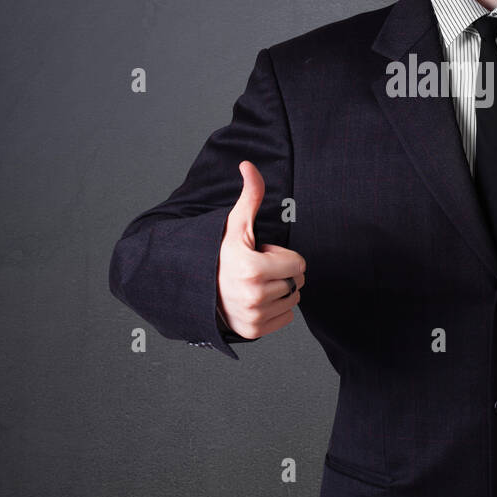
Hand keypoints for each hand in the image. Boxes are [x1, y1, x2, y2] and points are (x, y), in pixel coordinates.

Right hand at [216, 161, 305, 338]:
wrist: (197, 288)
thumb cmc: (219, 254)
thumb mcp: (236, 225)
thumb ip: (250, 196)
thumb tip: (248, 165)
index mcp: (253, 269)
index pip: (299, 264)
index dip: (281, 257)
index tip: (260, 256)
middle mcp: (254, 296)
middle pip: (297, 282)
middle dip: (281, 273)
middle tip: (257, 270)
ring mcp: (253, 316)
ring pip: (292, 300)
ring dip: (279, 291)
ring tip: (254, 284)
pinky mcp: (253, 331)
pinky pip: (286, 318)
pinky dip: (276, 309)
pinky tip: (256, 299)